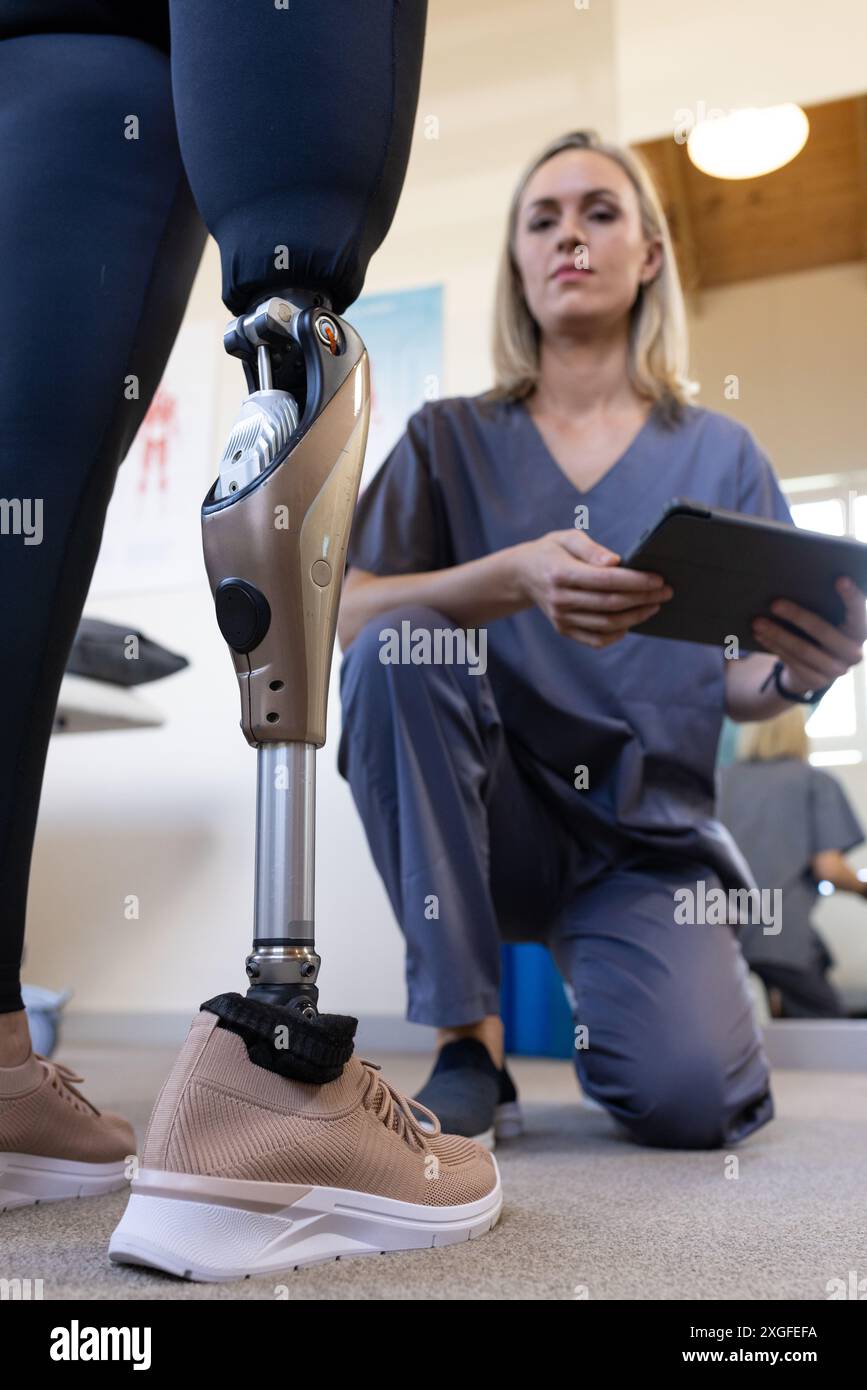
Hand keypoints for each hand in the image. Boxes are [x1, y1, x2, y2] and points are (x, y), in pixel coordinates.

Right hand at [515, 529, 672, 648]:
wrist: (523, 575)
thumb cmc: (552, 551)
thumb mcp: (567, 538)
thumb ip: (590, 548)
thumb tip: (615, 562)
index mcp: (560, 573)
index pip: (606, 580)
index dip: (635, 581)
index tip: (658, 579)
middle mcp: (560, 599)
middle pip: (610, 604)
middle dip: (643, 598)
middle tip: (666, 591)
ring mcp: (561, 618)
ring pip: (607, 624)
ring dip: (636, 616)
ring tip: (655, 605)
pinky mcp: (564, 629)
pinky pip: (596, 639)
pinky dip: (618, 634)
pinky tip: (632, 622)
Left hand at [752, 577, 865, 693]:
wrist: (816, 668)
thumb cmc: (821, 632)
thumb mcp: (829, 620)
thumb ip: (823, 606)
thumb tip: (793, 583)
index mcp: (859, 631)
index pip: (859, 613)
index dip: (851, 597)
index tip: (840, 579)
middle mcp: (853, 653)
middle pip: (824, 632)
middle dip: (797, 616)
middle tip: (774, 603)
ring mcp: (836, 670)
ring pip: (803, 650)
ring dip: (778, 634)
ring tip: (758, 622)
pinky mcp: (816, 681)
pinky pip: (792, 662)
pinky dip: (774, 646)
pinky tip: (760, 636)